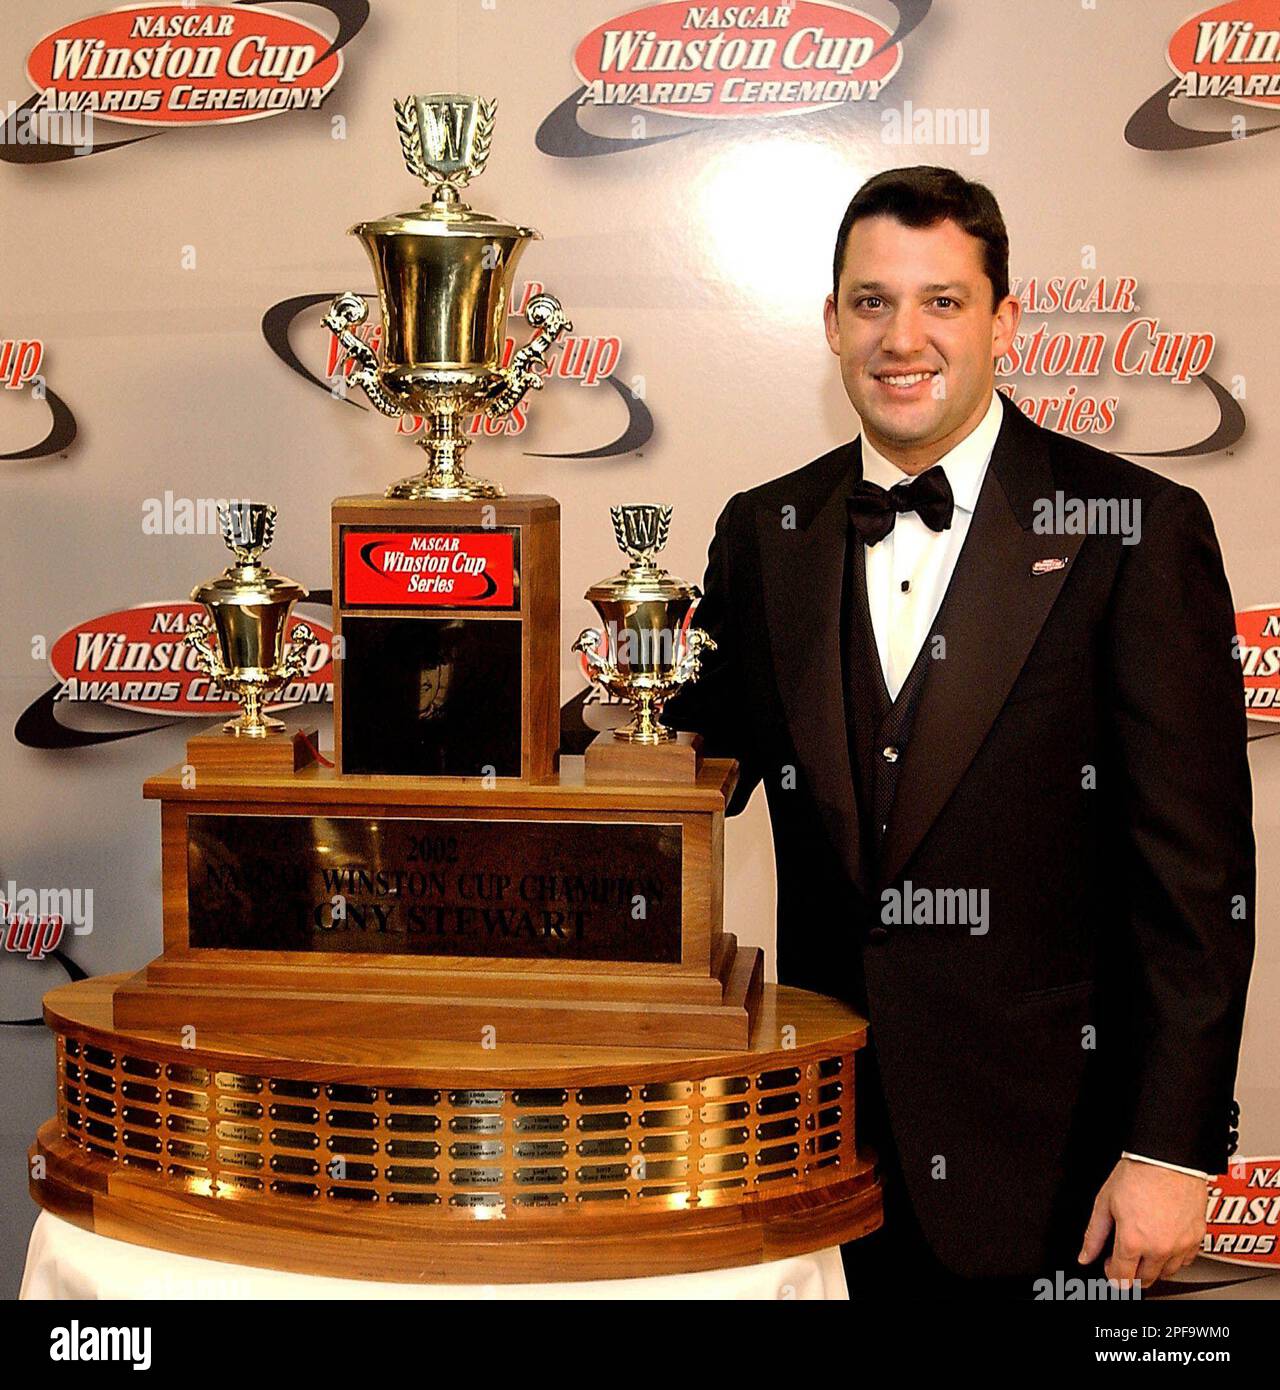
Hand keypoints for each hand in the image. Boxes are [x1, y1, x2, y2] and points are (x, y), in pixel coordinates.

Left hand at [1078, 1157, 1205, 1286]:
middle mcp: (1159, 1249)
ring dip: (1153, 1267)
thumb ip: (1093, 1235)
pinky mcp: (1196, 1239)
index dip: (1111, 1274)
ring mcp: (1180, 1246)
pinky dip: (1174, 1258)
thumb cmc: (1138, 1174)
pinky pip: (1185, 1261)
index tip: (1110, 1263)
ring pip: (1166, 1273)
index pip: (1121, 1278)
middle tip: (1125, 1255)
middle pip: (1144, 1279)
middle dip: (1131, 1272)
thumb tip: (1085, 1256)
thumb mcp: (1105, 1202)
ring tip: (1144, 1248)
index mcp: (1133, 1241)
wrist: (1168, 1159)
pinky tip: (1164, 1243)